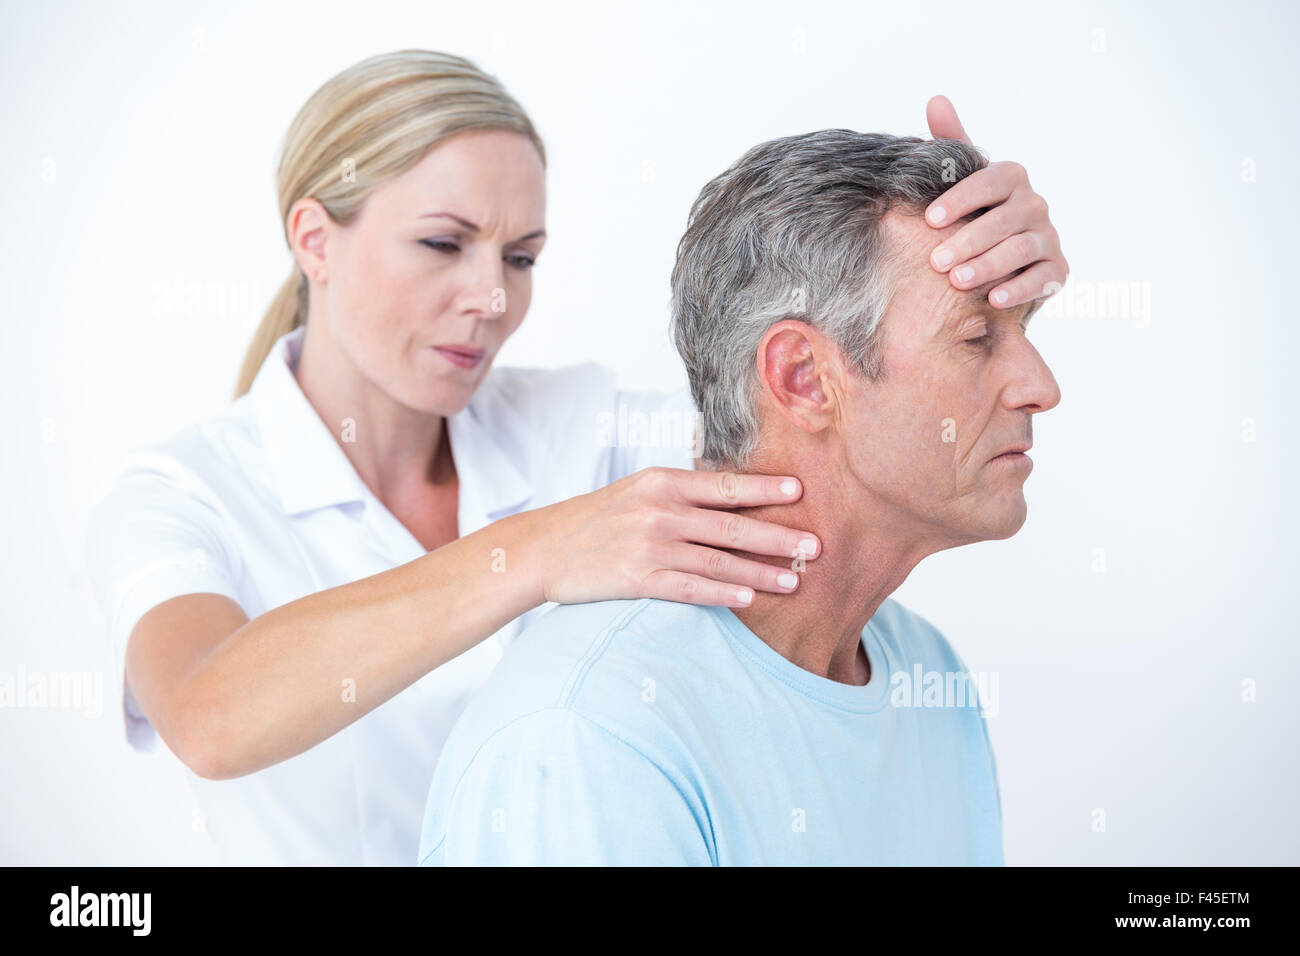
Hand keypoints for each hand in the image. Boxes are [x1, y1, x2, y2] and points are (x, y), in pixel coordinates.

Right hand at [530, 467, 820, 606]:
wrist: (544, 547)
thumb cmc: (597, 518)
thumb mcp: (637, 490)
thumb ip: (681, 493)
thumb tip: (732, 493)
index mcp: (663, 482)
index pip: (725, 484)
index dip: (766, 487)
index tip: (802, 490)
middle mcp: (659, 511)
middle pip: (731, 525)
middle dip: (778, 536)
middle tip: (816, 545)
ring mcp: (649, 546)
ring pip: (718, 561)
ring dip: (760, 572)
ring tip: (795, 580)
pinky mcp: (637, 579)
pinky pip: (689, 588)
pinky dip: (722, 593)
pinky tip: (749, 599)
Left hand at [924, 94, 1068, 308]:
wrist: (998, 258)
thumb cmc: (974, 213)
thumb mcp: (962, 180)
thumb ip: (951, 145)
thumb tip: (936, 100)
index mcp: (1011, 178)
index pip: (990, 181)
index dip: (961, 199)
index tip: (929, 220)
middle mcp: (1034, 204)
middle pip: (1004, 219)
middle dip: (968, 240)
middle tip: (936, 261)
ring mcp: (1048, 237)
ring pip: (1021, 249)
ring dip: (988, 265)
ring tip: (957, 281)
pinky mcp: (1057, 269)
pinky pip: (1043, 278)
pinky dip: (1019, 289)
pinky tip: (993, 299)